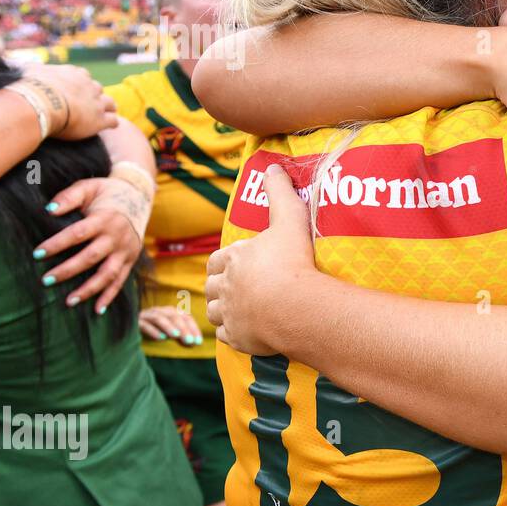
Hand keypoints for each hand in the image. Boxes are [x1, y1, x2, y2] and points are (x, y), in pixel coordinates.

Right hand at [24, 63, 116, 139]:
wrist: (40, 104)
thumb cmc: (31, 88)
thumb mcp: (29, 71)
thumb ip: (30, 68)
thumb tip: (20, 65)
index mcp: (73, 74)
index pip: (82, 75)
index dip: (81, 84)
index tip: (76, 90)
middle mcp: (88, 86)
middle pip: (97, 88)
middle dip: (94, 95)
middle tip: (88, 104)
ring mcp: (96, 102)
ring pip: (110, 103)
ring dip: (108, 108)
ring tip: (104, 114)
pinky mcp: (99, 120)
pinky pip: (113, 121)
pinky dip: (111, 123)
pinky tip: (107, 127)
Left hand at [34, 176, 148, 312]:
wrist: (137, 197)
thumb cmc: (106, 193)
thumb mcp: (88, 187)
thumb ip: (69, 197)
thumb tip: (49, 210)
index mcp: (105, 218)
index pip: (78, 234)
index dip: (57, 244)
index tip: (37, 254)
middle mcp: (117, 236)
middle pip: (91, 257)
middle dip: (68, 270)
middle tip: (46, 280)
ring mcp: (126, 250)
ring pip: (108, 274)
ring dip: (89, 289)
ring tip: (69, 301)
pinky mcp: (130, 260)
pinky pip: (121, 281)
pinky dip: (110, 296)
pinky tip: (97, 310)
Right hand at [139, 306, 203, 346]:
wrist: (127, 329)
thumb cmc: (154, 331)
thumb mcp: (169, 334)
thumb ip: (181, 337)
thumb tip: (195, 343)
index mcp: (169, 312)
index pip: (185, 317)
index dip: (193, 328)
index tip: (198, 342)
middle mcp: (159, 311)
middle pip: (173, 316)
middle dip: (183, 329)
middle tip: (190, 341)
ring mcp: (146, 315)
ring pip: (159, 318)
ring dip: (169, 327)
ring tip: (176, 336)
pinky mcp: (134, 322)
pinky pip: (144, 324)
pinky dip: (153, 331)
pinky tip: (160, 338)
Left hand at [206, 164, 316, 356]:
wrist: (294, 306)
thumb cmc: (291, 261)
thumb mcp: (290, 220)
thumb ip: (280, 193)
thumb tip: (274, 166)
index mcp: (232, 259)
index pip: (216, 260)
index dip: (223, 262)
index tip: (234, 264)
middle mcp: (224, 287)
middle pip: (212, 287)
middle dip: (220, 287)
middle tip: (239, 288)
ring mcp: (230, 314)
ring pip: (215, 313)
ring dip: (224, 311)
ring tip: (242, 310)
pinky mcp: (238, 338)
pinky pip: (228, 337)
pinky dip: (234, 333)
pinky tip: (248, 330)